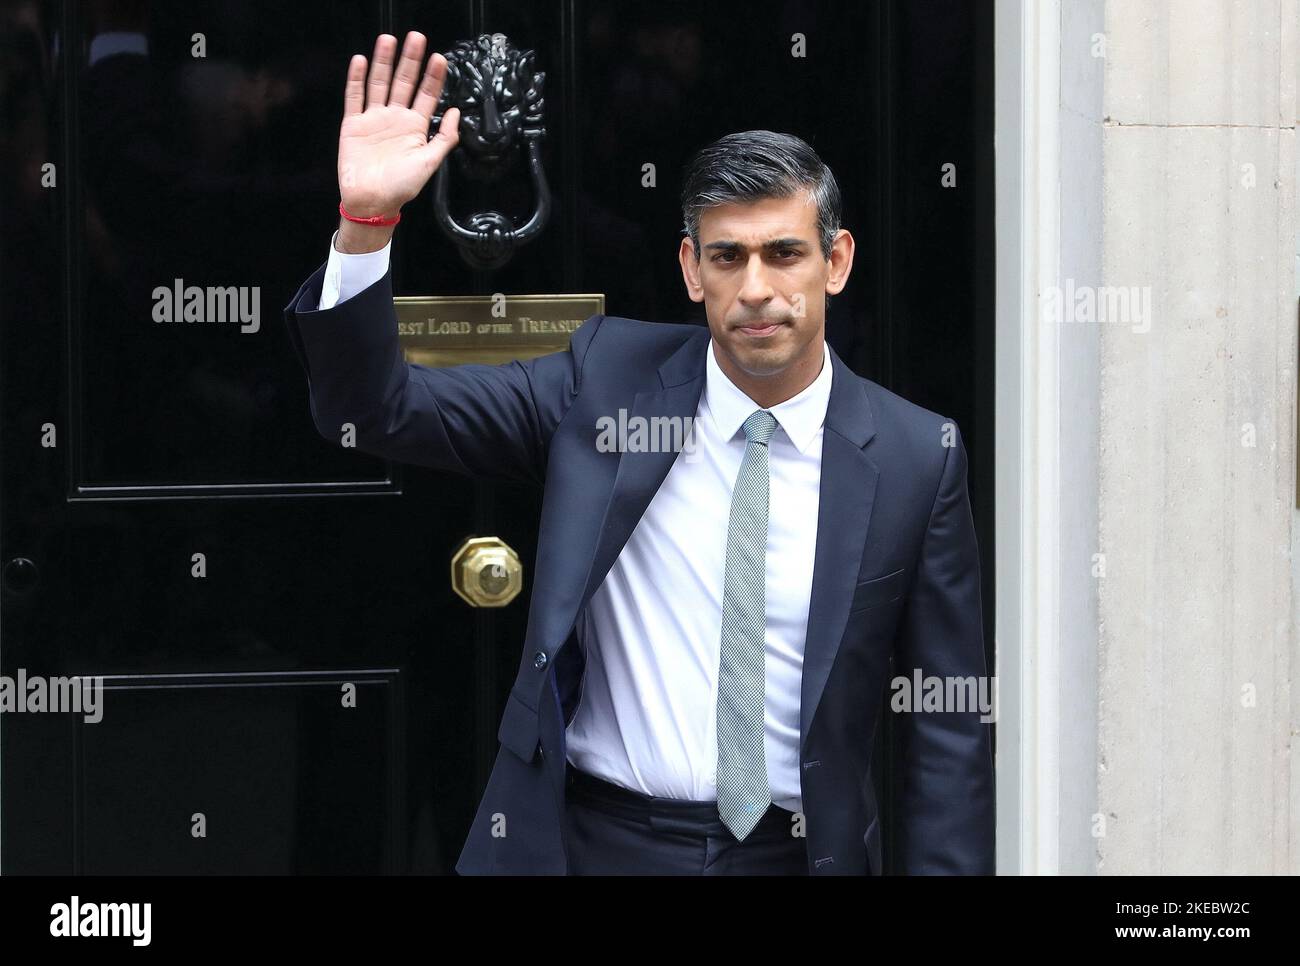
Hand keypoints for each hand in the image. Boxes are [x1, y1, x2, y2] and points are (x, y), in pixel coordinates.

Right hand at [336, 31, 459, 225]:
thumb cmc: (402, 188)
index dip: (433, 77)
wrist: (372, 203)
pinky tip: (361, 61)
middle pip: (403, 82)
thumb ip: (444, 137)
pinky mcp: (353, 124)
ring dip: (384, 62)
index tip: (440, 58)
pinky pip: (355, 97)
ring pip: (379, 84)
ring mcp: (374, 119)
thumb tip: (455, 112)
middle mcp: (395, 119)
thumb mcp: (430, 163)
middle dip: (410, 60)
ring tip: (389, 40)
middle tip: (416, 38)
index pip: (426, 95)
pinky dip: (357, 79)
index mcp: (414, 127)